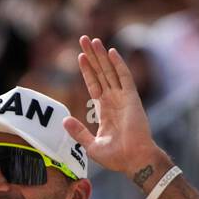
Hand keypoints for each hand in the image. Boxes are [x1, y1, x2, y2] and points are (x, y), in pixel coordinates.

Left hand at [63, 36, 169, 182]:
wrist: (133, 160)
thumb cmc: (116, 157)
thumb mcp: (91, 145)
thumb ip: (78, 132)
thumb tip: (64, 120)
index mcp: (104, 110)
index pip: (93, 84)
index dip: (87, 70)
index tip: (80, 56)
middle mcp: (113, 100)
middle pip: (100, 72)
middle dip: (92, 56)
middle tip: (84, 38)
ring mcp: (123, 98)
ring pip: (110, 71)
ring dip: (102, 55)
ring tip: (93, 40)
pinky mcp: (132, 98)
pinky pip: (124, 77)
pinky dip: (118, 64)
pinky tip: (111, 52)